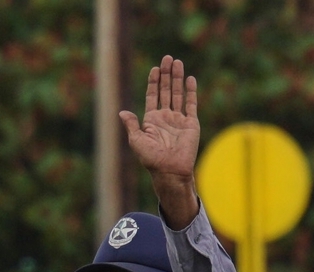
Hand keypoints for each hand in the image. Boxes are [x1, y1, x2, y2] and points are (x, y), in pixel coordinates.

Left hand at [120, 56, 201, 227]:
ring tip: (178, 62)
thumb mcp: (137, 140)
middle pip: (166, 90)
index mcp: (152, 120)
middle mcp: (166, 117)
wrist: (170, 171)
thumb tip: (122, 112)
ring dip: (177, 78)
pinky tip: (190, 79)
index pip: (153, 95)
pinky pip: (191, 104)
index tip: (155, 68)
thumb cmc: (151, 159)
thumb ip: (131, 125)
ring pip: (178, 93)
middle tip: (168, 58)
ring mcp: (179, 119)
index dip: (154, 81)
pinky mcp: (191, 124)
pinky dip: (191, 91)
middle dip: (167, 74)